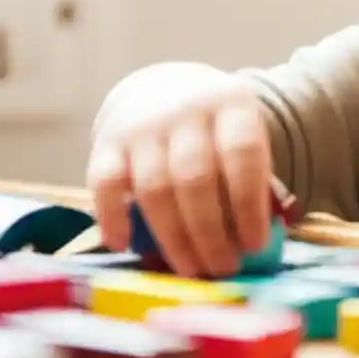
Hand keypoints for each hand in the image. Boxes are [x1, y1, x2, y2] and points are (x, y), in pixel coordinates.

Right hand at [85, 65, 273, 277]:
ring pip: (154, 188)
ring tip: (191, 268)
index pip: (243, 153)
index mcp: (231, 101)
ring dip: (173, 236)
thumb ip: (251, 181)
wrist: (164, 89)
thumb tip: (253, 248)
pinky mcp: (106, 140)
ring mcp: (142, 123)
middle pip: (195, 177)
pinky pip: (105, 183)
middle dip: (210, 231)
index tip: (254, 245)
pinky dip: (113, 217)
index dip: (249, 203)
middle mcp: (186, 107)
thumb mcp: (243, 137)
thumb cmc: (215, 132)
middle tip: (222, 267)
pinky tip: (124, 245)